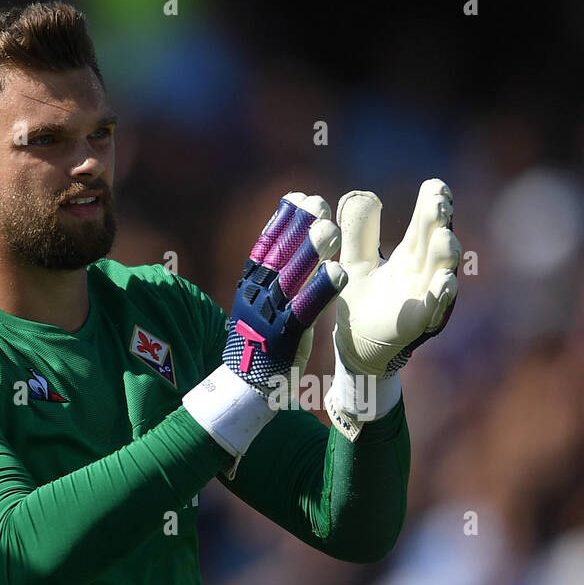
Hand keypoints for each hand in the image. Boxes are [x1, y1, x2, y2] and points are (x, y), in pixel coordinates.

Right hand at [223, 192, 346, 393]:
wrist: (244, 387)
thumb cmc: (261, 342)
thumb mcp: (262, 305)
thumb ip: (275, 277)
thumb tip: (293, 242)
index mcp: (250, 286)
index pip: (265, 247)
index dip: (282, 221)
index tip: (297, 198)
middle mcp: (256, 296)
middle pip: (278, 256)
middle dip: (298, 227)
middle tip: (317, 202)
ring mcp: (268, 316)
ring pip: (290, 279)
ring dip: (310, 252)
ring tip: (331, 228)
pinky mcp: (283, 337)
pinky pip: (305, 310)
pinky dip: (322, 289)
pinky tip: (339, 272)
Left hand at [333, 178, 460, 377]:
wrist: (356, 344)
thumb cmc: (361, 299)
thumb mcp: (354, 261)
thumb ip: (358, 232)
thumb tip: (363, 195)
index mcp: (410, 253)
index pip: (424, 223)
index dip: (432, 204)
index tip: (436, 187)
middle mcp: (422, 271)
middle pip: (435, 242)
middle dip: (439, 223)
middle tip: (439, 204)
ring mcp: (423, 297)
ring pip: (442, 272)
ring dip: (445, 255)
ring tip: (444, 238)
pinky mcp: (417, 324)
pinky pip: (433, 309)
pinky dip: (441, 295)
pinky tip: (445, 280)